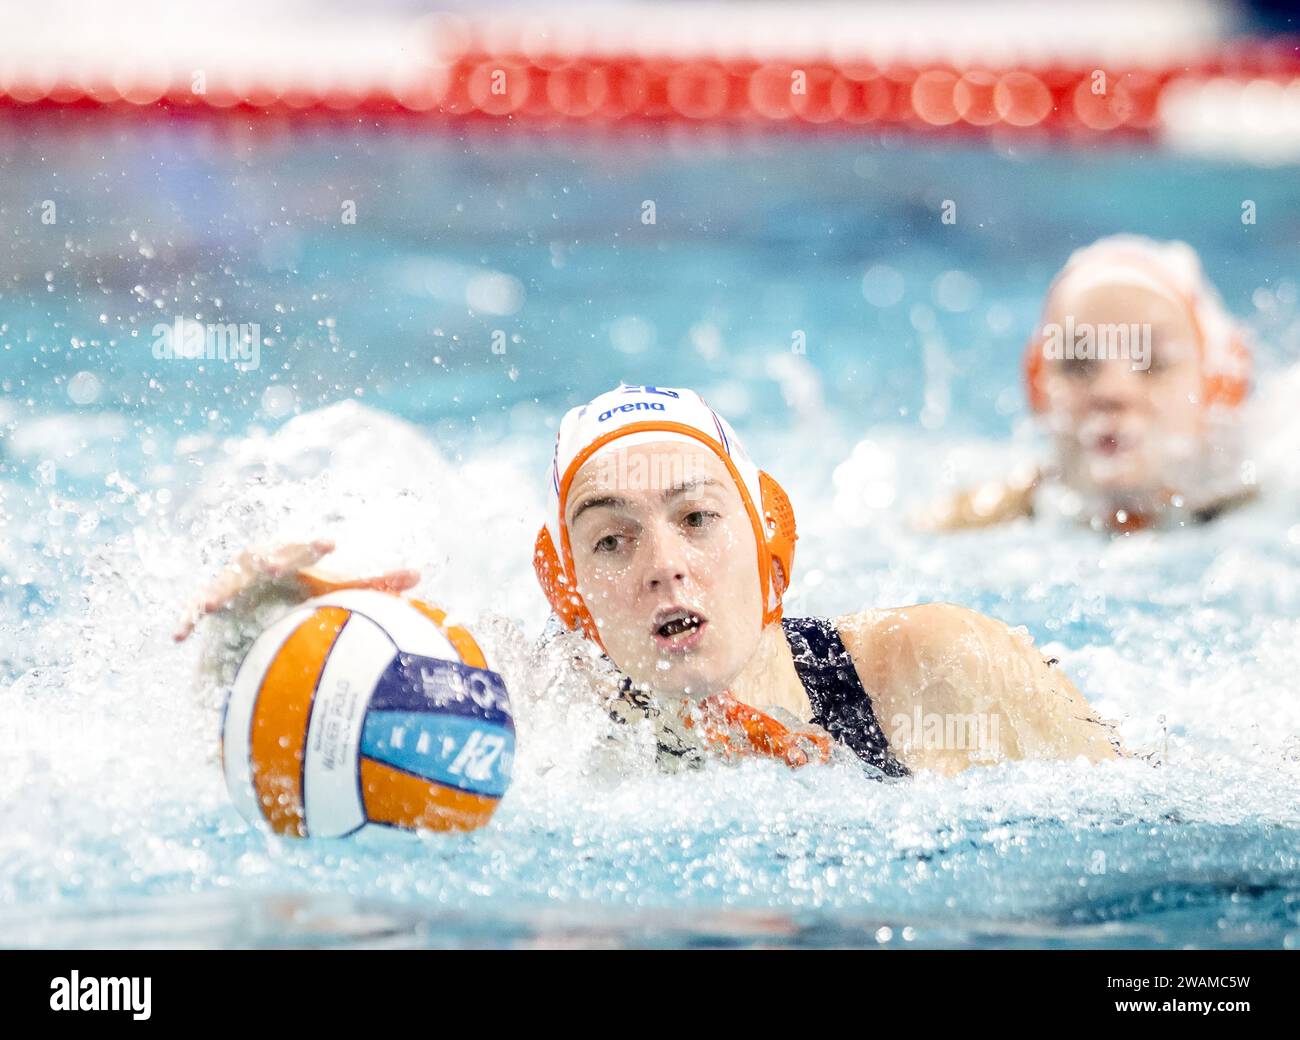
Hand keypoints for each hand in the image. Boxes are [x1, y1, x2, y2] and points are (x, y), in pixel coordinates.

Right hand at [172, 539, 418, 641]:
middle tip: (274, 562)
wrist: (258, 611)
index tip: (330, 544)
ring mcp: (230, 583)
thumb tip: (419, 574)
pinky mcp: (209, 606)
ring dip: (218, 591)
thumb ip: (372, 583)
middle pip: (260, 558)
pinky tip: (178, 638)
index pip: (299, 549)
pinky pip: (194, 611)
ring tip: (215, 603)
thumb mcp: (333, 589)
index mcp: (288, 557)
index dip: (310, 547)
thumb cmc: (302, 593)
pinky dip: (186, 621)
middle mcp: (256, 564)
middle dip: (266, 558)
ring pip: (222, 583)